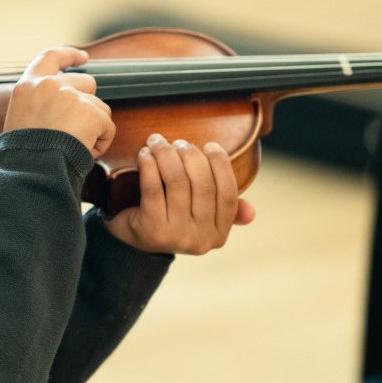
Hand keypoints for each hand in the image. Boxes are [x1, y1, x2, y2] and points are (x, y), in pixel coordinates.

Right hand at [1, 47, 115, 156]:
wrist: (29, 170)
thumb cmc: (22, 155)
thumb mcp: (20, 120)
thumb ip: (38, 105)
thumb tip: (60, 107)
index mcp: (28, 86)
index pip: (51, 57)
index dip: (69, 55)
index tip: (83, 57)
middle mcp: (49, 85)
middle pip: (87, 82)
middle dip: (89, 104)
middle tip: (81, 127)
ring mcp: (71, 97)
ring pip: (100, 107)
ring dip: (94, 128)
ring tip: (76, 147)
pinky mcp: (90, 113)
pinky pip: (107, 127)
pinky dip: (101, 142)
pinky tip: (86, 152)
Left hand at [106, 134, 254, 254]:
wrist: (130, 237)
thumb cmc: (168, 217)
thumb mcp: (198, 216)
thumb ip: (224, 209)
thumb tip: (251, 213)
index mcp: (218, 235)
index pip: (228, 194)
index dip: (221, 165)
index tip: (210, 145)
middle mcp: (201, 240)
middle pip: (203, 184)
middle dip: (190, 155)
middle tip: (178, 142)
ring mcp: (176, 237)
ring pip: (177, 182)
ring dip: (166, 154)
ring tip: (157, 142)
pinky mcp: (151, 230)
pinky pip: (153, 189)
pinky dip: (149, 166)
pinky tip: (145, 155)